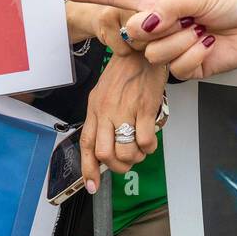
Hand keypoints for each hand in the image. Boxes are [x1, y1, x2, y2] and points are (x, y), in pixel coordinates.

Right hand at [65, 0, 236, 80]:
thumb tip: (139, 26)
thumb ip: (166, 7)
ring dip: (183, 41)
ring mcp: (167, 49)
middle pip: (133, 33)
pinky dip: (195, 55)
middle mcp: (156, 26)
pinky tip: (207, 47)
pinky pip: (176, 66)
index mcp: (156, 2)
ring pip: (155, 53)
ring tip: (201, 33)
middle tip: (187, 19)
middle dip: (160, 27)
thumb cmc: (228, 5)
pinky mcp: (181, 69)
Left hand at [79, 52, 167, 190]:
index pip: (86, 144)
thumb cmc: (125, 72)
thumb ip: (102, 119)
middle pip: (105, 153)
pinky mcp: (145, 108)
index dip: (88, 169)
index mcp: (95, 109)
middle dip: (117, 166)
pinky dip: (149, 147)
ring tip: (140, 149)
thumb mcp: (104, 94)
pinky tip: (150, 140)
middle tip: (126, 161)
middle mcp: (106, 111)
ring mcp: (125, 110)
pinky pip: (145, 140)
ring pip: (126, 151)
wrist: (141, 49)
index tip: (92, 186)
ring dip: (135, 158)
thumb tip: (105, 145)